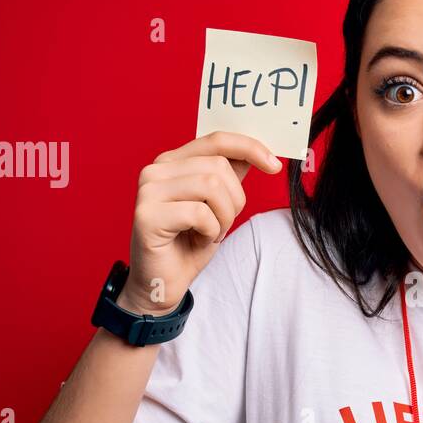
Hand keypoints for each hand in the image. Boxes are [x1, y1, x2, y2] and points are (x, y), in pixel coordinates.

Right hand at [119, 131, 282, 315]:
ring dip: (224, 217)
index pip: (217, 140)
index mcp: (173, 162)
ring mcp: (148, 190)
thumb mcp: (218, 205)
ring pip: (212, 186)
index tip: (275, 165)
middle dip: (235, 200)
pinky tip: (198, 241)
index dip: (250, 148)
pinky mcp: (147, 215)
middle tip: (222, 224)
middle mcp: (156, 170)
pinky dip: (210, 231)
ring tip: (211, 233)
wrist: (164, 282)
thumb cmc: (189, 244)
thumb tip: (257, 152)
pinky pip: (199, 213)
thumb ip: (230, 176)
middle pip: (219, 167)